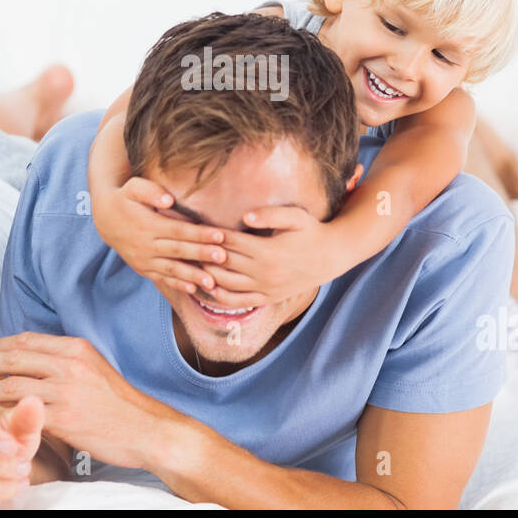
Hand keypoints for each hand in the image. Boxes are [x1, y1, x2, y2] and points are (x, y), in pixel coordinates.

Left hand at [0, 332, 175, 470]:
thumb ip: (67, 362)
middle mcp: (69, 364)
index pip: (28, 339)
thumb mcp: (95, 368)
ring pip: (12, 383)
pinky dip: (2, 414)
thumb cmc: (120, 404)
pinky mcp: (65, 417)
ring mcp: (66, 390)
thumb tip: (36, 360)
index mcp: (76, 348)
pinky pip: (23, 412)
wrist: (145, 428)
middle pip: (15, 356)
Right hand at [92, 176, 228, 296]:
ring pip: (172, 269)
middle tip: (224, 258)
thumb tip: (168, 200)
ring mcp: (144, 260)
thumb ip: (150, 191)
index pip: (179, 230)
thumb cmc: (125, 198)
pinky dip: (177, 284)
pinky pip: (162, 278)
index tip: (220, 235)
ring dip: (193, 276)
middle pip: (179, 251)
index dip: (200, 234)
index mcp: (148, 225)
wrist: (104, 218)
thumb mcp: (133, 187)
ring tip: (212, 283)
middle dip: (202, 254)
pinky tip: (193, 288)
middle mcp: (146, 245)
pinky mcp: (143, 268)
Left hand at [200, 206, 340, 306]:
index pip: (229, 241)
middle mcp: (264, 272)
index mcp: (267, 250)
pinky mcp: (267, 298)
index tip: (196, 226)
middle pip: (222, 262)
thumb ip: (270, 215)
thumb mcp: (296, 217)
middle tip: (186, 243)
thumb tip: (245, 216)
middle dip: (203, 252)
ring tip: (192, 261)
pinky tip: (208, 286)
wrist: (330, 257)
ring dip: (206, 273)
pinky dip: (219, 296)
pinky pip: (237, 302)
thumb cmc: (311, 231)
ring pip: (225, 284)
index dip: (210, 234)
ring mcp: (265, 288)